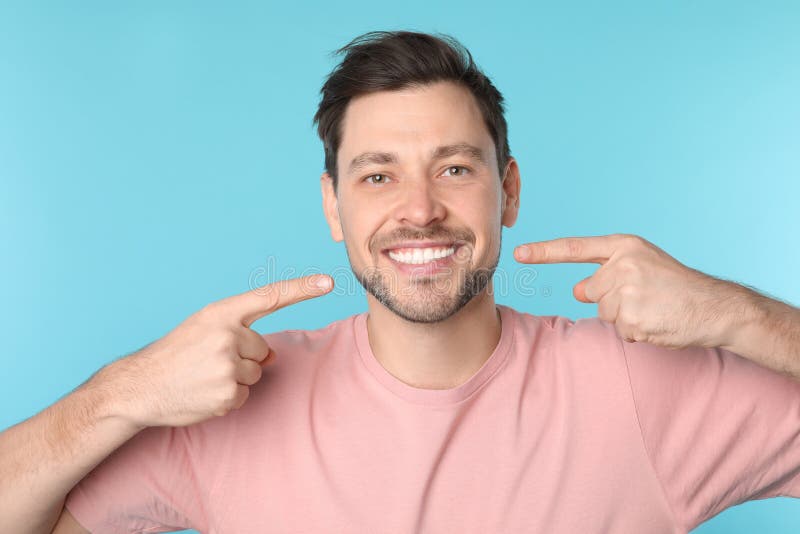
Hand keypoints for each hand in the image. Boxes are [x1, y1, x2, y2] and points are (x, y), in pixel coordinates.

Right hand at [92, 274, 333, 428]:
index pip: (269, 297)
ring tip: (204, 377)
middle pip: (264, 348)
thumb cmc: (174, 354)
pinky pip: (245, 395)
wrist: (138, 386)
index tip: (329, 282)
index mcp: (220, 313)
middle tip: (208, 362)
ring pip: (256, 373)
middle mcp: (227, 335)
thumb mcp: (202, 329)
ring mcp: (228, 366)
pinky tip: (204, 393)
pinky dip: (229, 398)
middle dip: (244, 357)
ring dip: (236, 378)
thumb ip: (239, 332)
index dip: (301, 288)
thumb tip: (273, 356)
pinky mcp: (228, 394)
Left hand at [514, 233, 734, 349]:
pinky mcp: (631, 318)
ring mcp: (626, 292)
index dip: (544, 252)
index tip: (519, 253)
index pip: (575, 249)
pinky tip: (657, 322)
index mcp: (624, 247)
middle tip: (646, 297)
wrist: (715, 307)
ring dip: (625, 318)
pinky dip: (636, 332)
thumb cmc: (678, 286)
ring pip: (604, 314)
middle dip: (610, 300)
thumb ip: (607, 273)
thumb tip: (577, 290)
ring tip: (654, 309)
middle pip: (589, 292)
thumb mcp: (643, 266)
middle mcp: (622, 266)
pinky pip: (619, 331)